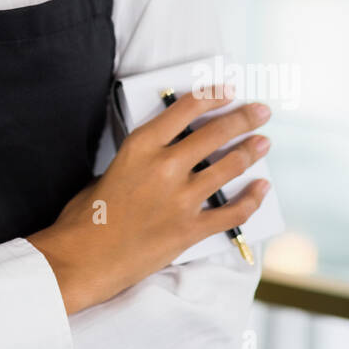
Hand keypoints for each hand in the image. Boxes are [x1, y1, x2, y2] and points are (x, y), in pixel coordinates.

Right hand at [26, 86, 270, 315]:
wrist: (85, 258)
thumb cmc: (88, 215)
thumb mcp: (111, 169)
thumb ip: (141, 159)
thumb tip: (168, 155)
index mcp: (141, 146)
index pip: (185, 109)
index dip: (212, 96)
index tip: (228, 90)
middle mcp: (165, 167)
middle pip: (215, 134)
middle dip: (243, 118)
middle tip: (261, 111)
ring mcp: (182, 199)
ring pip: (229, 167)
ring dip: (251, 152)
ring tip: (264, 142)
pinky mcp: (191, 229)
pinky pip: (233, 212)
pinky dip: (252, 199)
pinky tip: (261, 188)